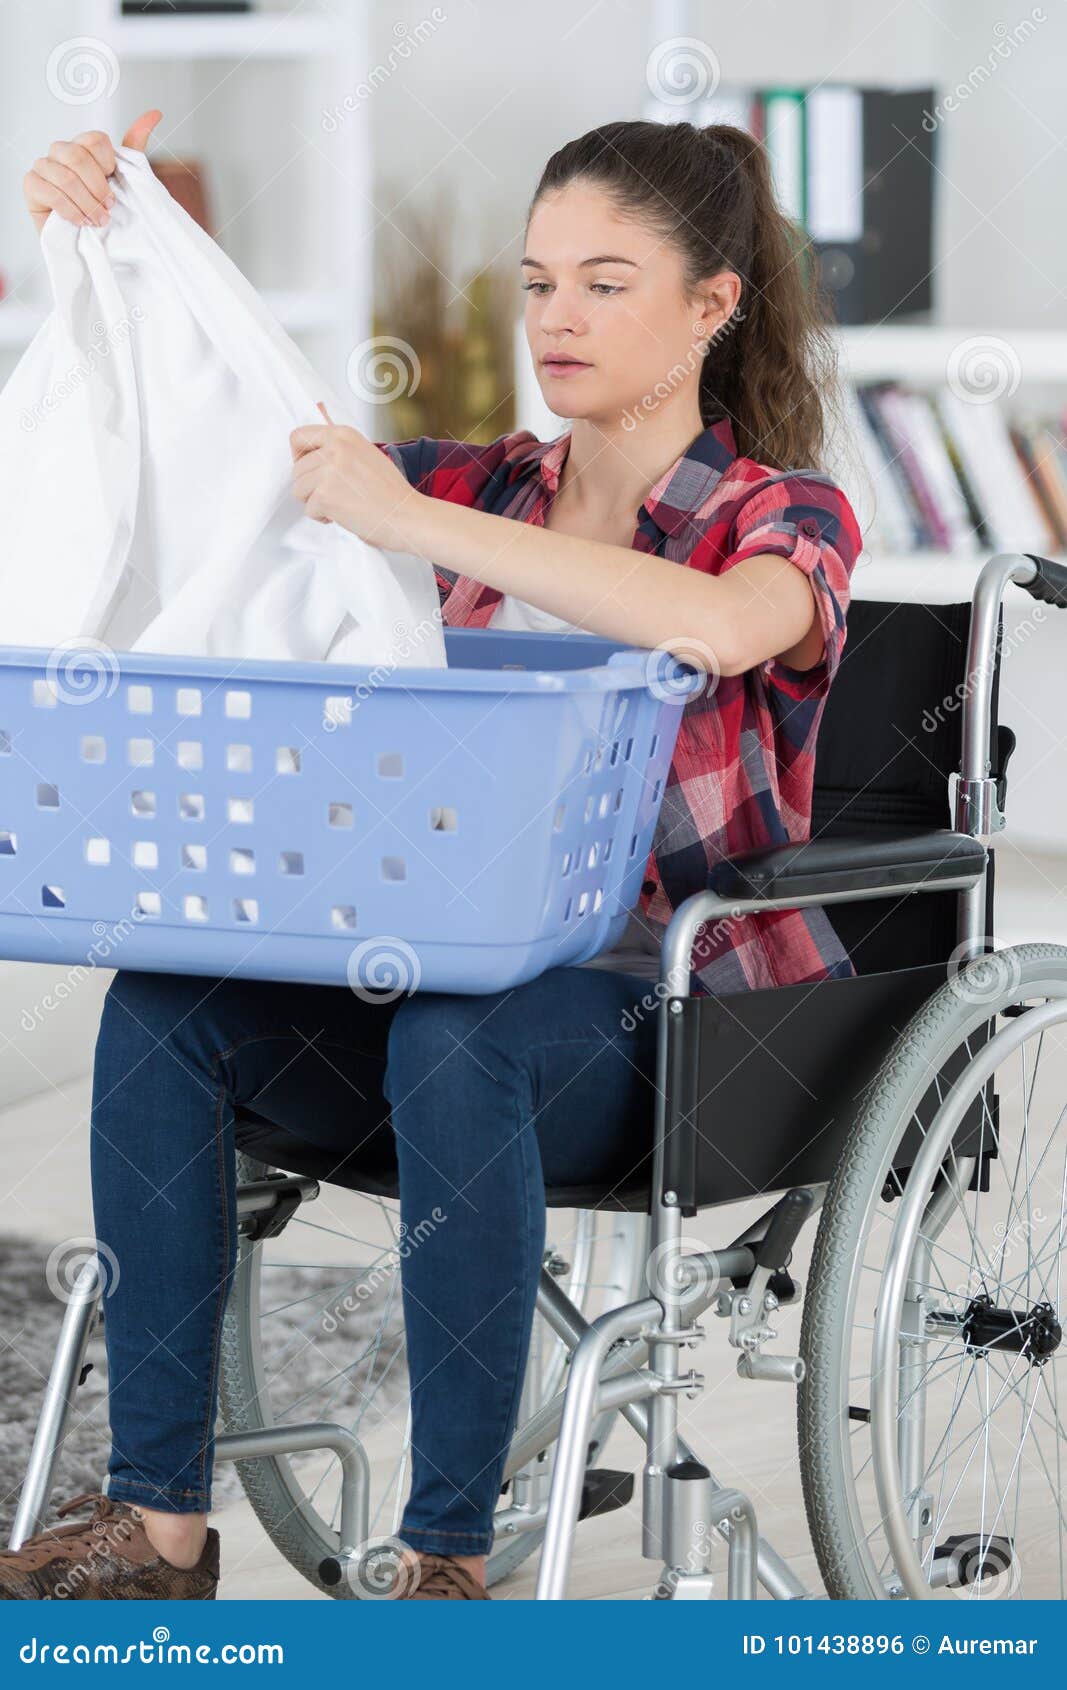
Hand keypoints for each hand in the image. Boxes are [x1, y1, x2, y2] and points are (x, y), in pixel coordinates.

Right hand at [23, 109, 161, 234]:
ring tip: (98, 220)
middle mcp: (61, 151)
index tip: (114, 183)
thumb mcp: (124, 177)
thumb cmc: (102, 207)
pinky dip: (70, 211)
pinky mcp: (31, 185)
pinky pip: (50, 193)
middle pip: (78, 156)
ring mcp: (43, 166)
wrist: (87, 240)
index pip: (94, 140)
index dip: (107, 164)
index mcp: (82, 146)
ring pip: (65, 177)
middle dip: (98, 187)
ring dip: (87, 203)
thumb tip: (154, 113)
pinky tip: (81, 222)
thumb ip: (134, 146)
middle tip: (109, 208)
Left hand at [289, 417, 424, 549]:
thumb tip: (315, 430)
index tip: (310, 469)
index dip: (299, 456)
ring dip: (315, 502)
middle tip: (334, 494)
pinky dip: (323, 517)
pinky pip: (309, 509)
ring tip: (340, 504)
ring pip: (298, 489)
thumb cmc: (390, 492)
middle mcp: (335, 447)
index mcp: (344, 434)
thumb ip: (339, 447)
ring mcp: (329, 470)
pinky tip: (344, 514)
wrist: (407, 516)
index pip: (299, 436)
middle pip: (297, 468)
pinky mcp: (326, 495)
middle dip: (310, 486)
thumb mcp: (365, 455)